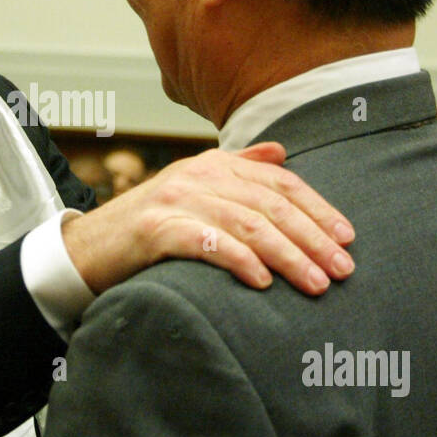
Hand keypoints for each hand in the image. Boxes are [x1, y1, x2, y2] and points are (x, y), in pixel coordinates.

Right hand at [62, 142, 355, 295]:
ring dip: (288, 256)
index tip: (347, 237)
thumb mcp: (195, 190)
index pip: (279, 182)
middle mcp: (199, 175)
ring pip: (247, 225)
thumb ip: (239, 169)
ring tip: (316, 283)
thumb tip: (282, 153)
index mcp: (214, 164)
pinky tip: (262, 282)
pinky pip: (207, 243)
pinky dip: (238, 261)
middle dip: (312, 238)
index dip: (318, 208)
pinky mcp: (156, 229)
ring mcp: (177, 200)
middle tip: (343, 269)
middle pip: (270, 205)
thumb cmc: (151, 226)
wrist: (88, 247)